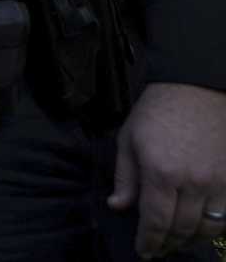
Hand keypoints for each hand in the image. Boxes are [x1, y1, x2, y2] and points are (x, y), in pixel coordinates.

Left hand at [108, 81, 225, 257]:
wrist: (196, 90)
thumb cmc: (157, 112)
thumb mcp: (128, 139)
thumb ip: (124, 177)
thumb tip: (118, 207)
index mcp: (160, 172)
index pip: (155, 221)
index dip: (149, 241)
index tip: (143, 251)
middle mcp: (192, 182)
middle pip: (182, 229)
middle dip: (167, 244)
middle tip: (157, 250)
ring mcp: (217, 182)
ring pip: (207, 227)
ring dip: (191, 240)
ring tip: (177, 242)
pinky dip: (213, 228)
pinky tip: (200, 228)